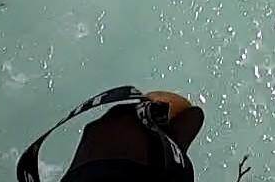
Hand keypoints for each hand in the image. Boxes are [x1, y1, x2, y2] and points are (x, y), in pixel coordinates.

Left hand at [68, 91, 203, 173]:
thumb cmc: (141, 164)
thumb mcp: (171, 145)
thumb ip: (184, 127)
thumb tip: (195, 113)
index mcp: (129, 110)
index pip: (151, 106)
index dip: (164, 118)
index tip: (173, 128)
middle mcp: (106, 119)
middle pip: (130, 120)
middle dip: (142, 130)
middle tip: (155, 147)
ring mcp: (90, 139)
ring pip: (112, 137)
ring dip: (124, 145)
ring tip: (138, 162)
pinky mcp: (79, 158)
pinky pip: (99, 153)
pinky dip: (110, 158)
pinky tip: (120, 169)